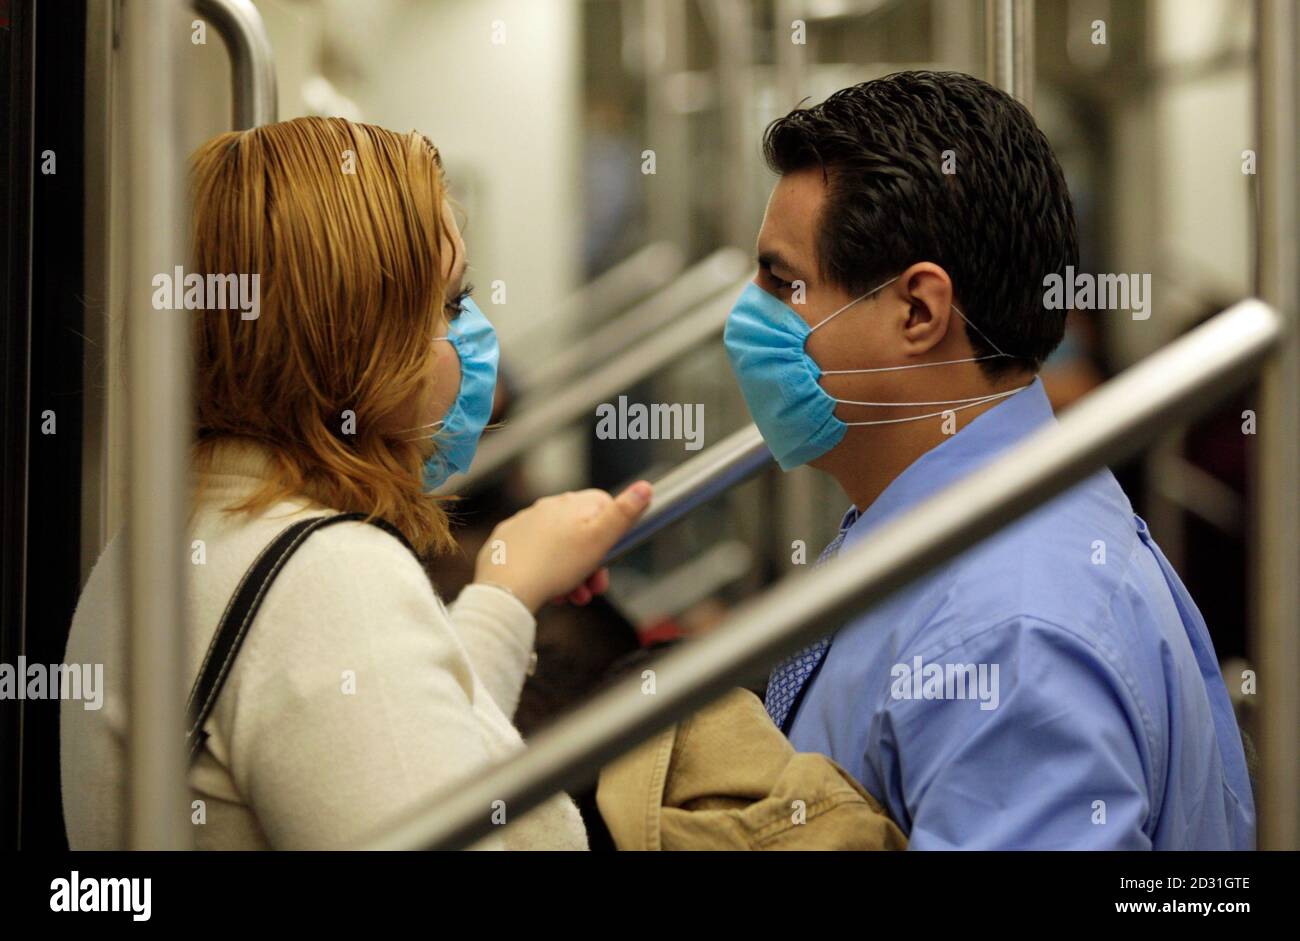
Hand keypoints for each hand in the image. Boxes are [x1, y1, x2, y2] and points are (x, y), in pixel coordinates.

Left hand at [474, 481, 652, 612]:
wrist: (507, 589)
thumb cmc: (555, 566)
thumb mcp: (600, 540)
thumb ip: (624, 513)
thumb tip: (645, 487)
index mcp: (570, 503)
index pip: (602, 505)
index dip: (613, 533)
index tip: (612, 555)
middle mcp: (545, 507)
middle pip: (580, 532)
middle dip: (591, 562)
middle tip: (593, 588)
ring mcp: (522, 524)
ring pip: (557, 546)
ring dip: (570, 573)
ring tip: (572, 597)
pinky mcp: (505, 542)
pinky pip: (533, 555)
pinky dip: (544, 571)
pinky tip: (548, 590)